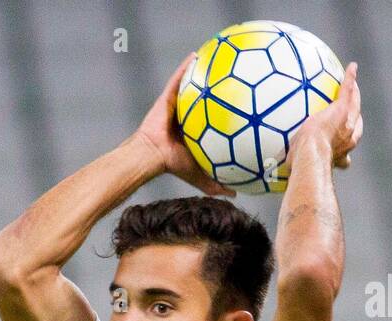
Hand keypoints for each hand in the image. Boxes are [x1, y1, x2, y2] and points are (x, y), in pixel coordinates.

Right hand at [136, 53, 235, 196]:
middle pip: (203, 97)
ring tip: (217, 55)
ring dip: (201, 70)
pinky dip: (186, 67)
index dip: (224, 108)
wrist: (150, 157)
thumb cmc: (172, 165)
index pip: (212, 117)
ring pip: (190, 85)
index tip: (241, 100)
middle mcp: (186, 115)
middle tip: (233, 72)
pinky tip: (197, 55)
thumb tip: (236, 194)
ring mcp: (175, 105)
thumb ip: (217, 183)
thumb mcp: (200, 174)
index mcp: (194, 130)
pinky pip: (177, 79)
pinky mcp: (165, 98)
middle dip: (216, 85)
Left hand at [289, 61, 362, 169]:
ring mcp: (348, 123)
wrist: (310, 155)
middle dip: (354, 118)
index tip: (341, 137)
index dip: (345, 140)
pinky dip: (351, 78)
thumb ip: (295, 164)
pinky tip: (351, 67)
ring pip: (355, 105)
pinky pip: (349, 90)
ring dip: (355, 95)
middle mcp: (350, 139)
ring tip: (353, 85)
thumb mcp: (299, 166)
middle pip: (356, 125)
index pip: (346, 147)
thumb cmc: (302, 164)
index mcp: (340, 154)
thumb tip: (283, 170)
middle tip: (351, 110)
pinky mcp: (343, 109)